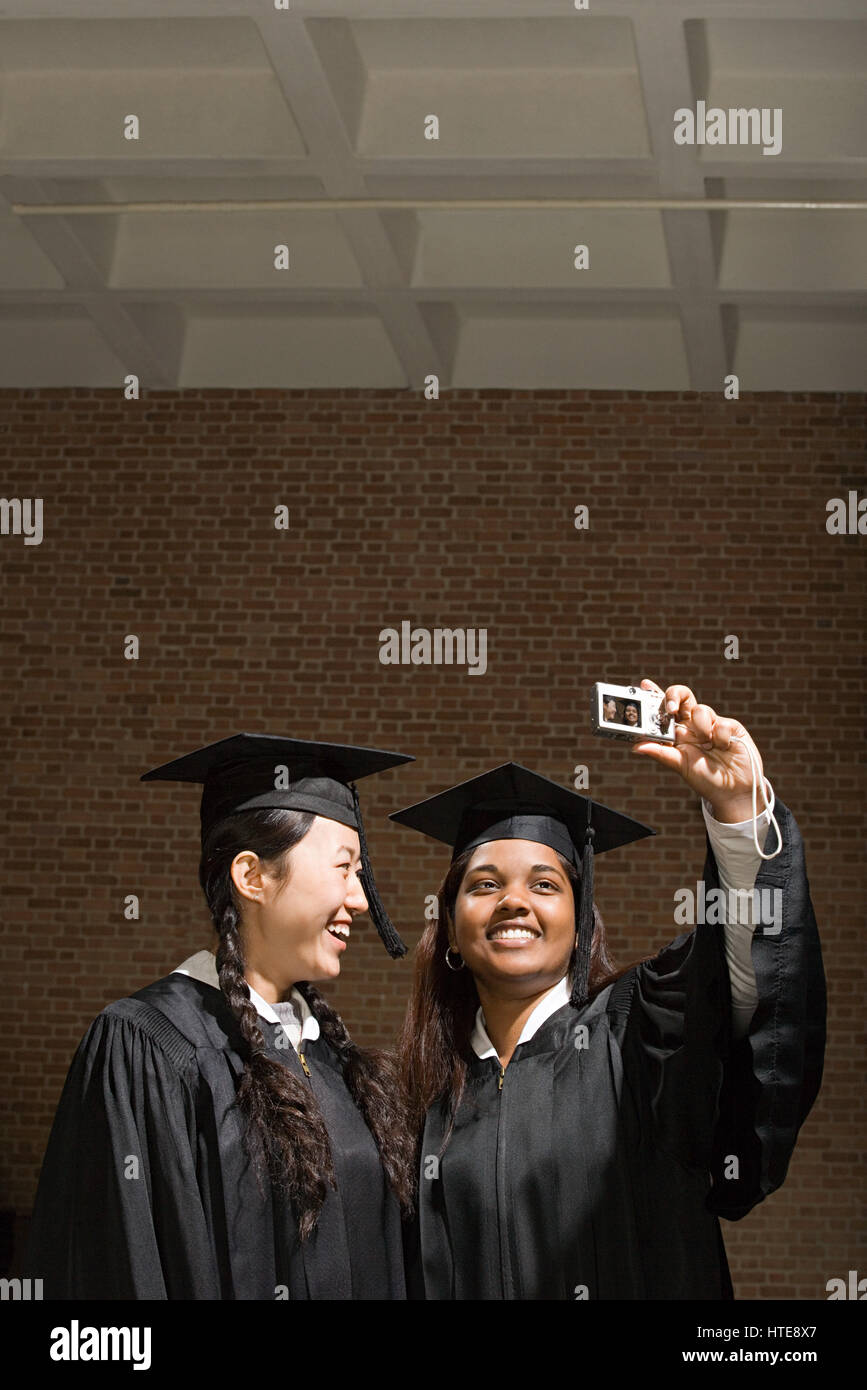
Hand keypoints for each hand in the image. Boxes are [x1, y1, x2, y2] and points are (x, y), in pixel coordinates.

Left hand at [628, 679, 763, 822]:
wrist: (734, 791)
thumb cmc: (705, 780)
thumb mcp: (680, 766)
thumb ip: (661, 753)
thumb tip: (636, 747)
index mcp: (678, 733)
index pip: (664, 709)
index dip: (655, 694)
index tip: (644, 685)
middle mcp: (693, 725)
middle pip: (682, 697)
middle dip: (674, 695)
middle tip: (670, 708)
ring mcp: (712, 724)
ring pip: (701, 709)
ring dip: (702, 728)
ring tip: (708, 745)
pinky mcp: (731, 726)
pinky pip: (721, 722)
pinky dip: (720, 737)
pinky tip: (724, 748)